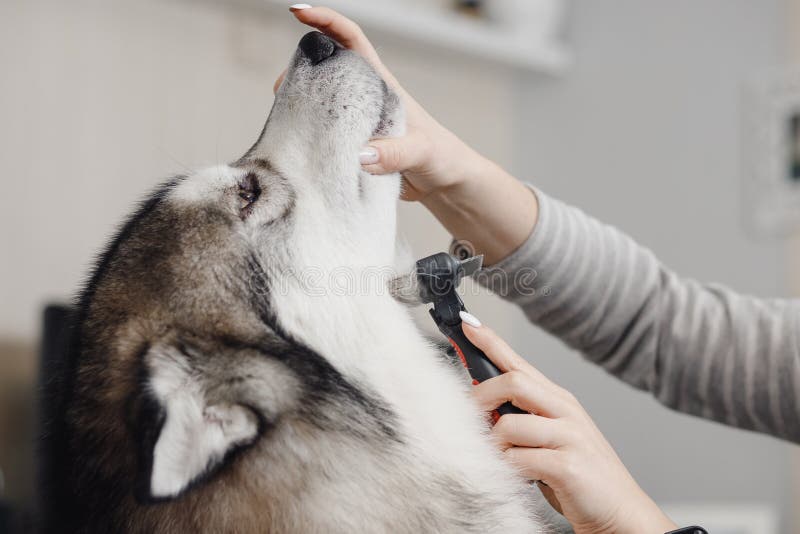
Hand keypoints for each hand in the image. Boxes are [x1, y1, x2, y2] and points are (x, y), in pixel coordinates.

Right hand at [285, 5, 479, 201]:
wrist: (446, 186)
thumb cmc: (442, 158)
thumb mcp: (422, 152)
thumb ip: (395, 153)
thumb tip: (360, 155)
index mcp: (383, 87)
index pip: (352, 41)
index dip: (326, 21)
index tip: (299, 13)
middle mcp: (366, 100)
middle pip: (325, 70)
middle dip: (300, 71)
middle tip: (283, 92)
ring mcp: (358, 123)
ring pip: (320, 103)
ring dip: (300, 106)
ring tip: (287, 121)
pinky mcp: (352, 148)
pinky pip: (324, 136)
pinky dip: (308, 138)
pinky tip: (297, 148)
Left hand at [460, 314, 676, 533]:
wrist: (620, 513)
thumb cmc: (578, 477)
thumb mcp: (549, 438)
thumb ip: (521, 417)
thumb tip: (479, 402)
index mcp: (559, 400)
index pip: (518, 362)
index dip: (490, 342)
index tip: (466, 324)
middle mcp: (566, 411)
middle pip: (512, 381)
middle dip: (480, 397)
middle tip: (468, 419)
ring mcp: (570, 436)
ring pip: (509, 424)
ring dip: (494, 445)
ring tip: (502, 462)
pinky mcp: (568, 465)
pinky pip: (518, 459)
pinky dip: (508, 469)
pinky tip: (517, 477)